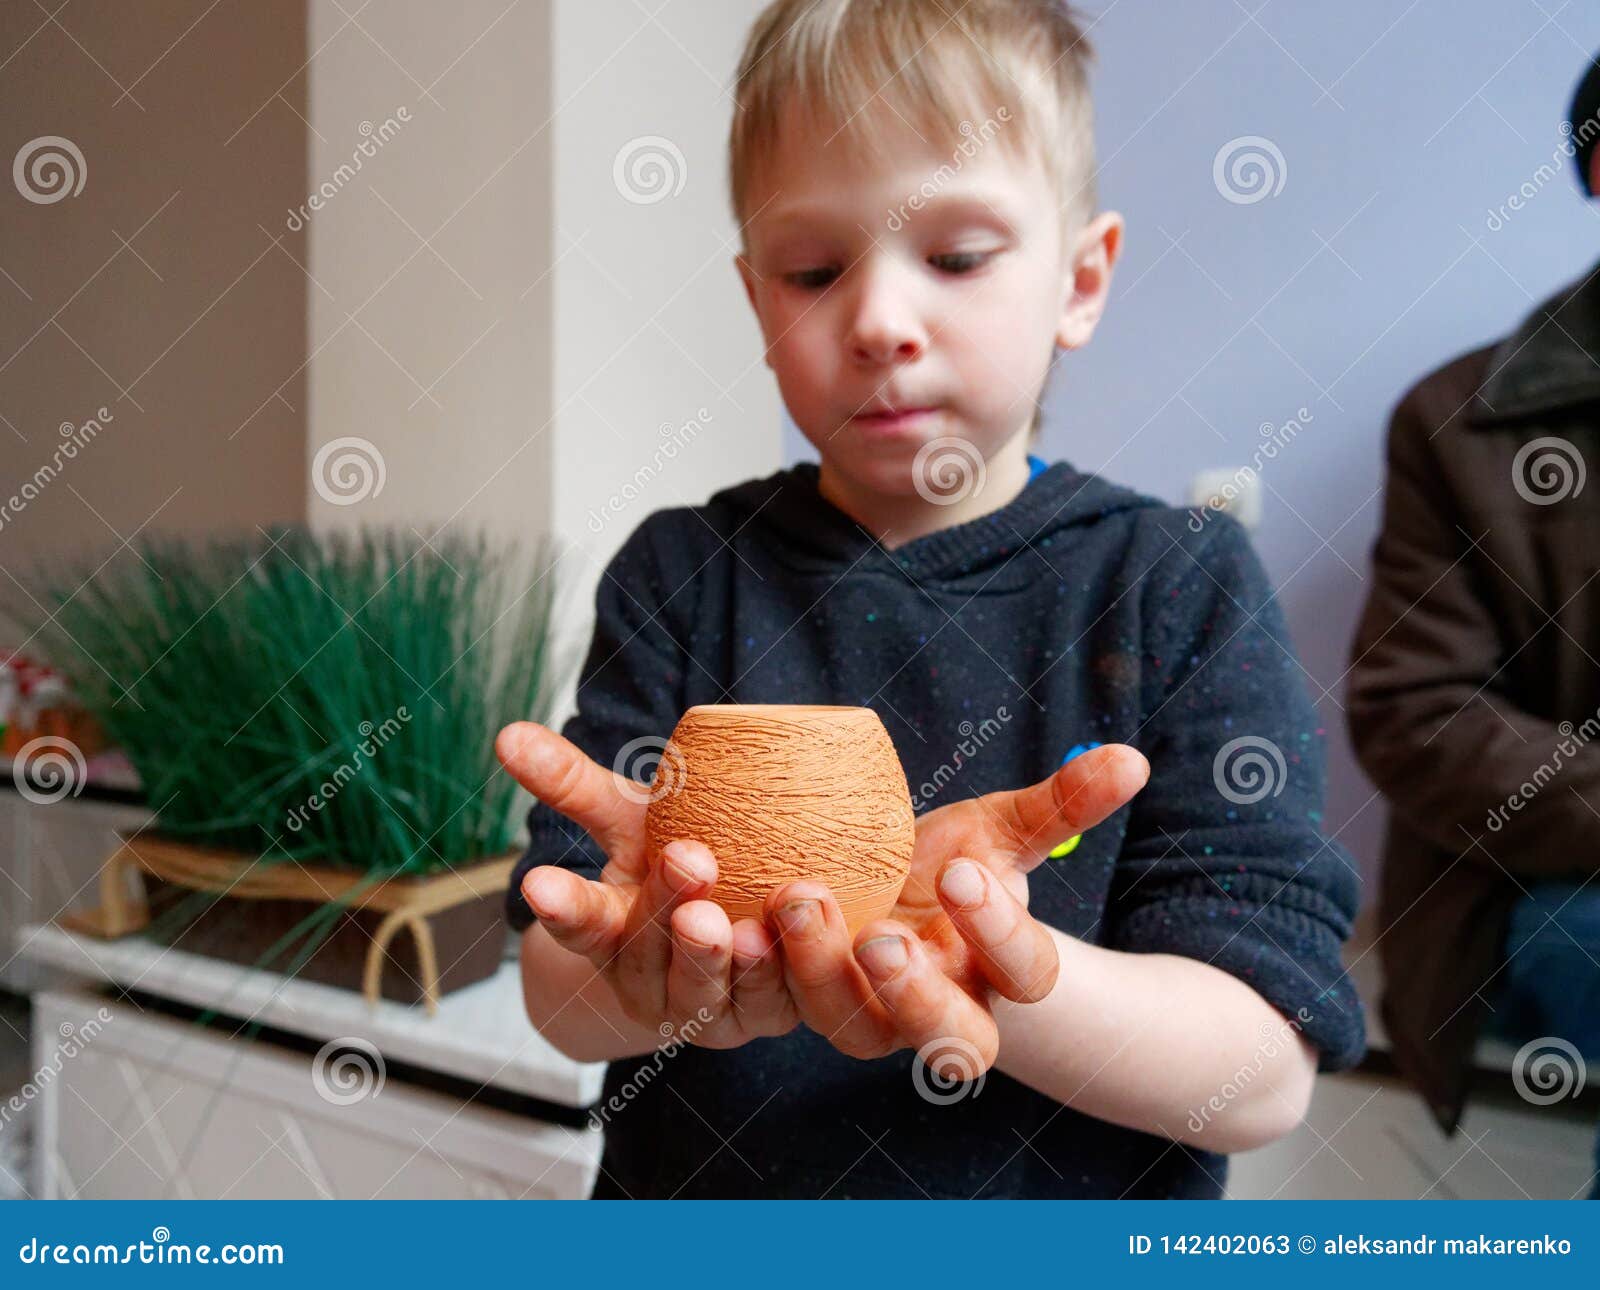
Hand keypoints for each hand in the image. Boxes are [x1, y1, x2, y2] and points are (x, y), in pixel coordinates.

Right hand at [495, 722, 799, 1047]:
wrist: (737, 923)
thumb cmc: (670, 858)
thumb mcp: (626, 820)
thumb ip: (573, 782)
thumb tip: (507, 733)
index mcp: (607, 930)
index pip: (578, 919)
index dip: (560, 905)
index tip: (539, 882)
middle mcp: (644, 978)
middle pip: (648, 949)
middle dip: (666, 908)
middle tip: (690, 860)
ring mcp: (700, 1006)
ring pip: (704, 988)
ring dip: (720, 957)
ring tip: (735, 925)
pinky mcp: (760, 1016)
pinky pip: (770, 1003)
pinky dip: (778, 979)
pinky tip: (787, 947)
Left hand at [766, 744, 1149, 1075]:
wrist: (882, 895)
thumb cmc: (952, 867)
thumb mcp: (1001, 830)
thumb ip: (1063, 802)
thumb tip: (1132, 759)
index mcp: (1002, 973)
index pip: (1026, 971)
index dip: (1001, 930)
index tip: (965, 870)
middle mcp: (942, 1012)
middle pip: (949, 1041)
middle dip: (914, 994)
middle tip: (880, 937)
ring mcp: (869, 1019)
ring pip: (850, 1028)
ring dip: (821, 971)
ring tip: (797, 899)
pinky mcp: (801, 1006)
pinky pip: (778, 1005)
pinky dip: (756, 966)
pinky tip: (735, 917)